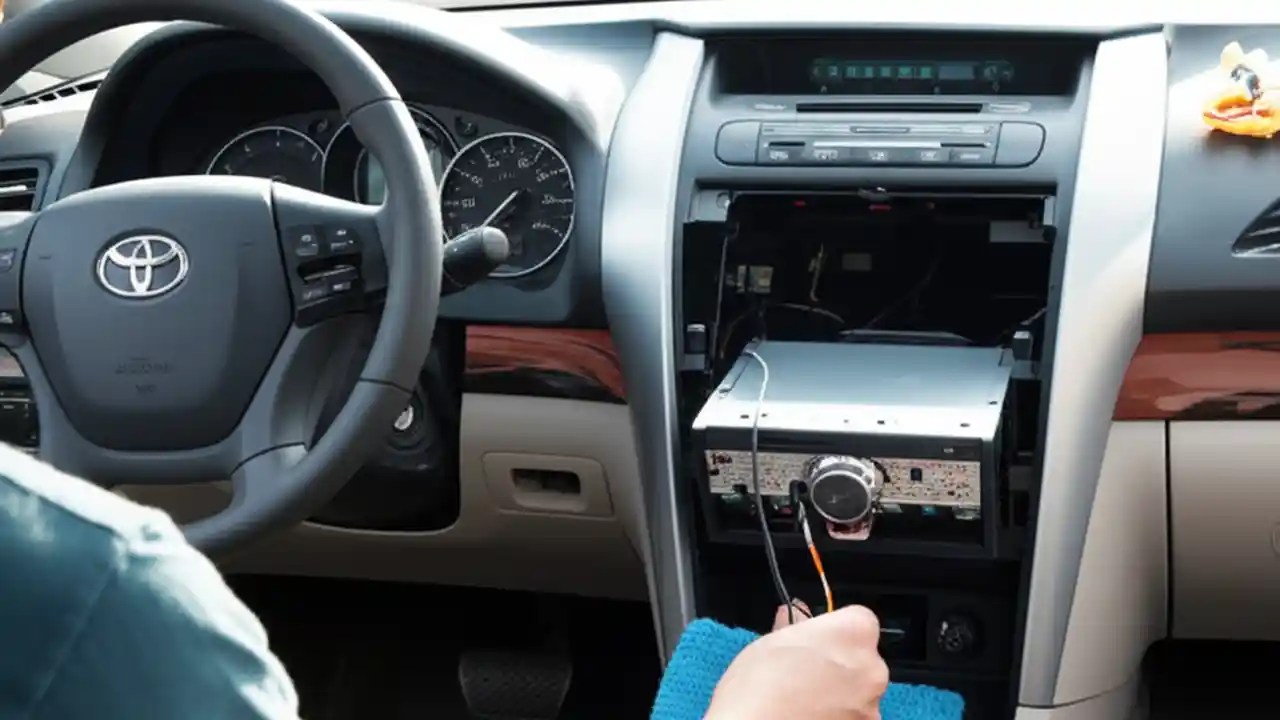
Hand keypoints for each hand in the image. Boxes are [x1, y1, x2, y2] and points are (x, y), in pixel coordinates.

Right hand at [705, 603, 888, 719]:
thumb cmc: (758, 688)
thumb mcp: (771, 641)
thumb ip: (797, 624)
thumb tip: (798, 613)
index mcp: (854, 632)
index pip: (859, 619)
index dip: (834, 630)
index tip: (815, 642)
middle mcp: (872, 668)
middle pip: (863, 658)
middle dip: (839, 663)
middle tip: (804, 672)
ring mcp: (872, 706)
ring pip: (859, 691)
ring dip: (840, 693)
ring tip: (802, 700)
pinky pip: (854, 717)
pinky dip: (838, 717)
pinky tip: (809, 716)